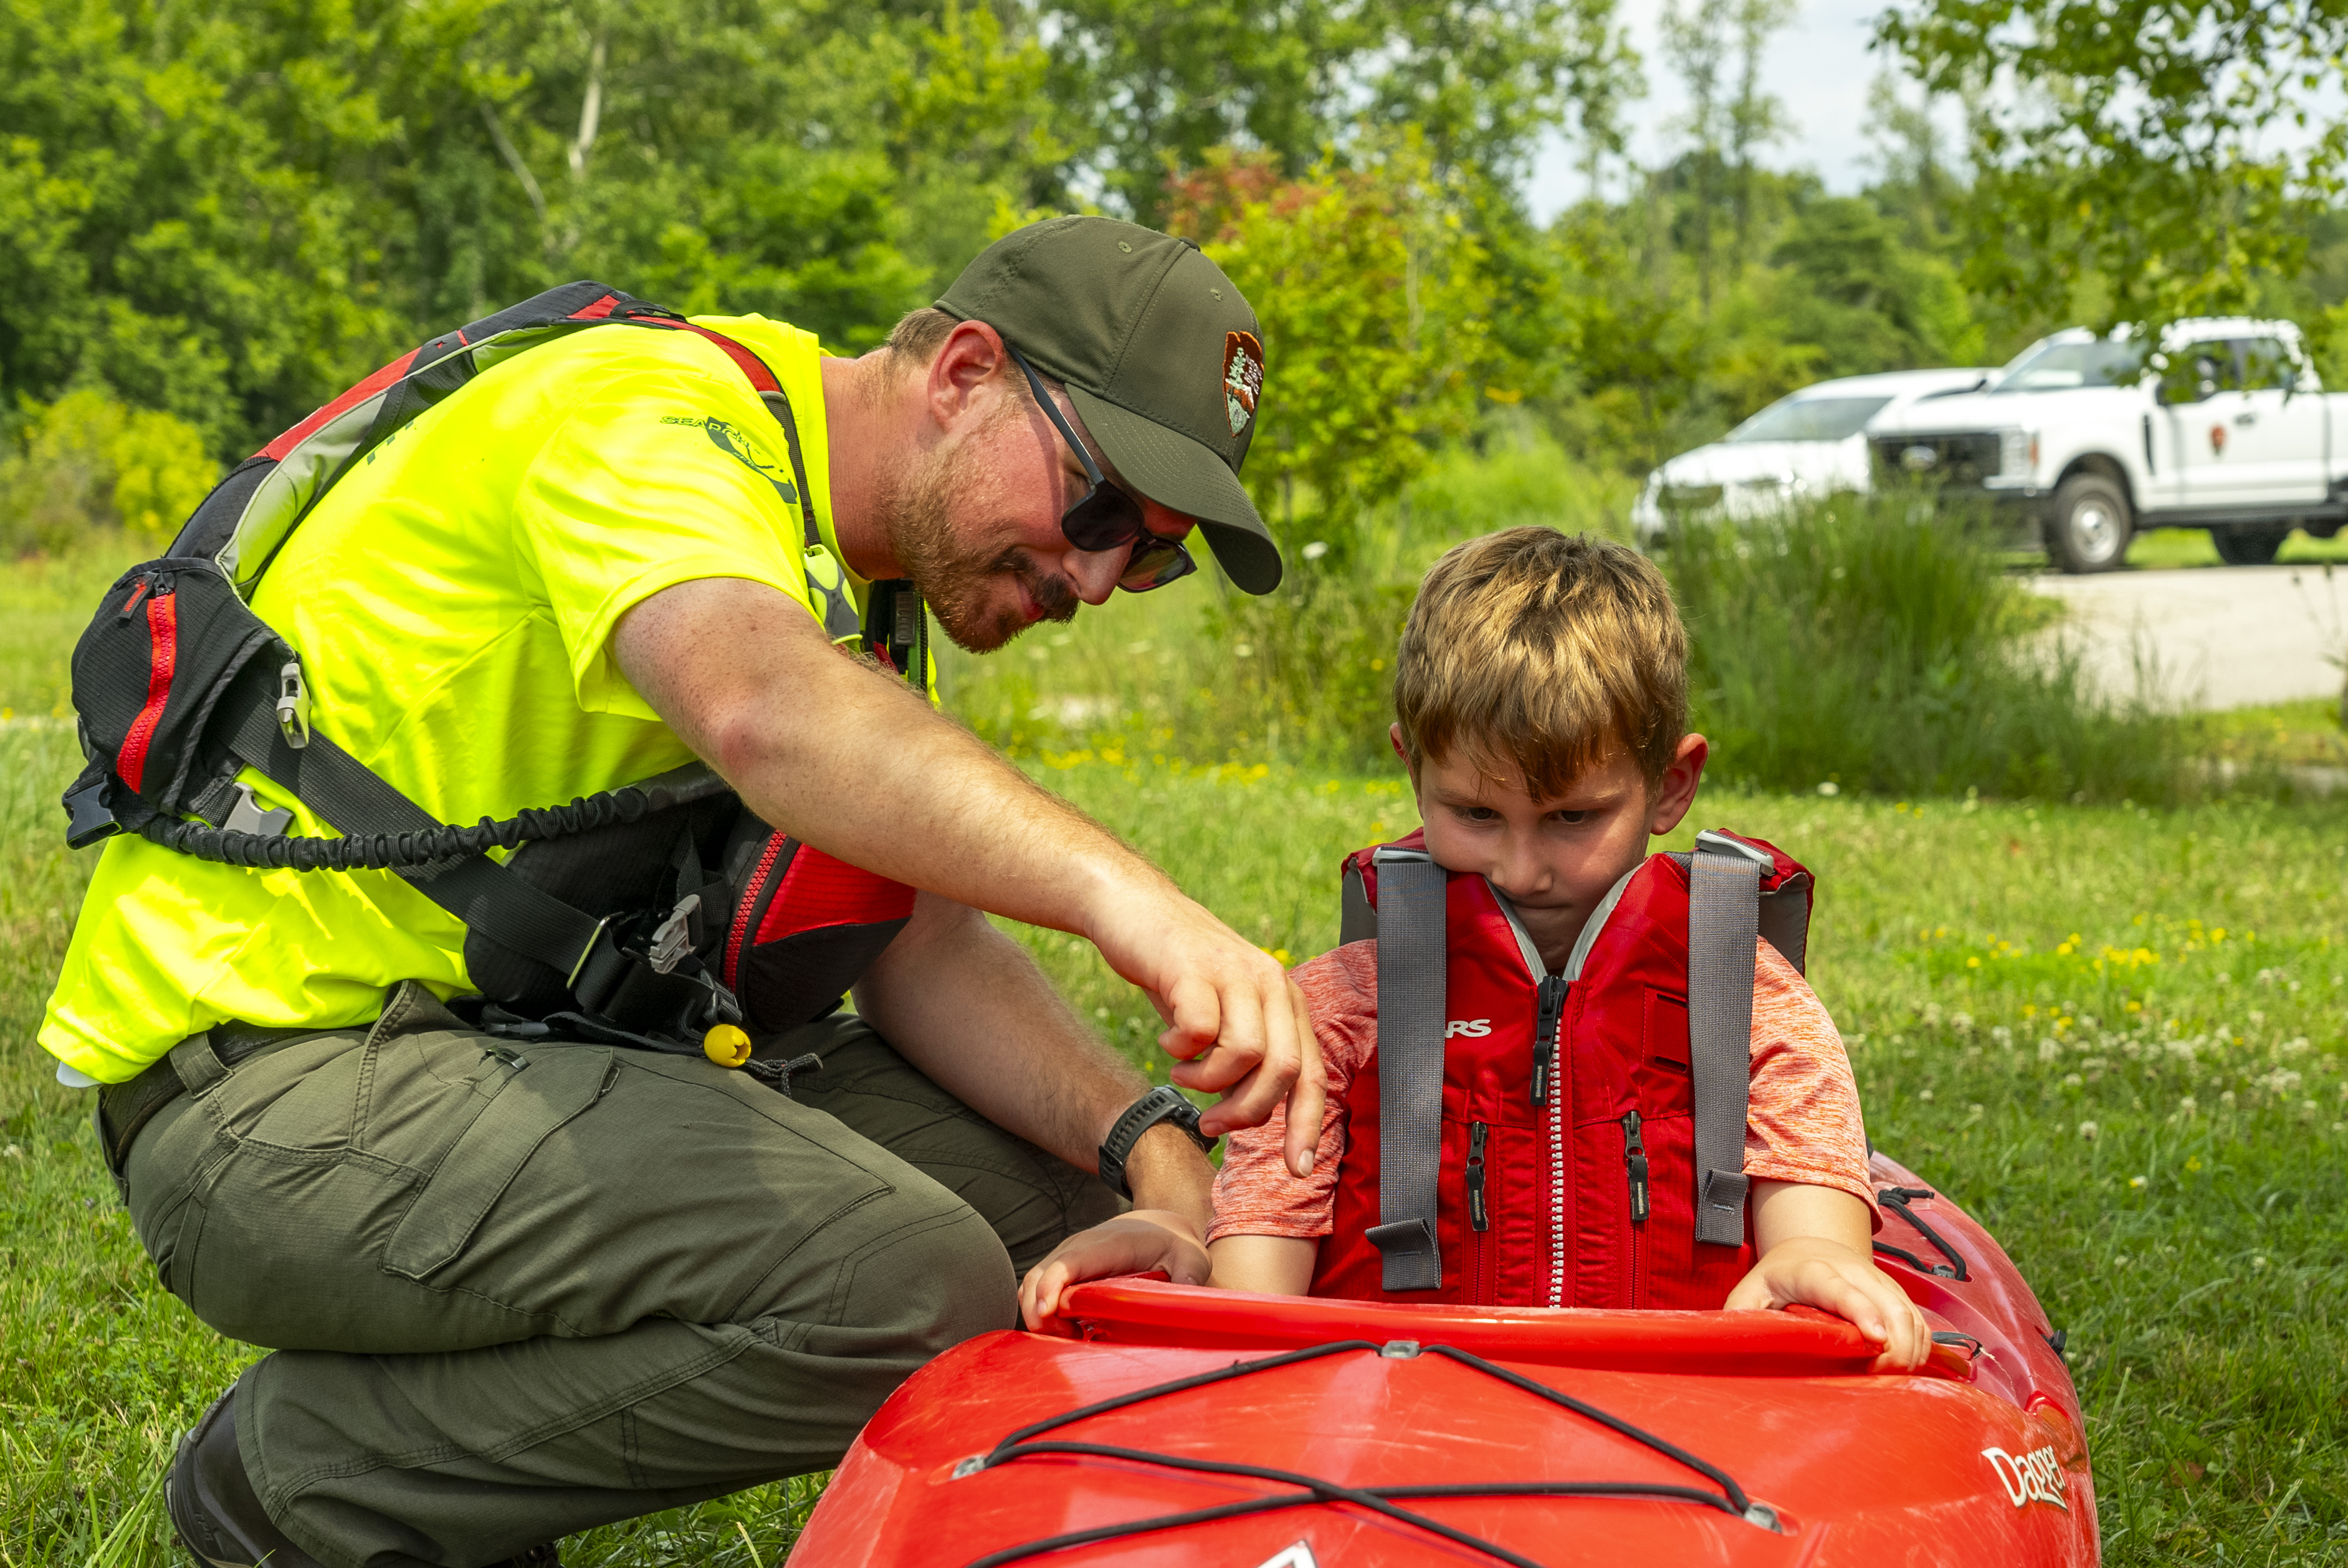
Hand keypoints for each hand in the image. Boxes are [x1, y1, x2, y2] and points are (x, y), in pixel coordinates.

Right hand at [1018, 1211, 1208, 1333]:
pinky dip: (1040, 1314)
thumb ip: (1190, 1274)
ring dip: (1038, 1317)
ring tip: (1071, 1337)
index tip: (1047, 1313)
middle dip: (1039, 1313)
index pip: (1068, 1262)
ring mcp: (1066, 1258)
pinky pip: (1036, 1291)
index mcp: (1107, 1244)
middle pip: (1038, 1277)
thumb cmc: (1172, 1246)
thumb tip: (1187, 1294)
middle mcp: (1078, 1248)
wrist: (1157, 1227)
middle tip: (1069, 1339)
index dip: (1051, 1286)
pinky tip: (1067, 1332)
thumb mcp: (1190, 1257)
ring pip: (1031, 1286)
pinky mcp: (1062, 1271)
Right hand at [1081, 881, 1324, 1178]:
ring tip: (1182, 1074)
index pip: (1311, 1074)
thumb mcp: (1225, 1012)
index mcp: (1285, 1000)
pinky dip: (1181, 1051)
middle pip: (1283, 1070)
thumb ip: (1245, 1058)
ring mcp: (1235, 973)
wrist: (1135, 910)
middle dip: (1247, 1112)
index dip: (1307, 1125)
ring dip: (1209, 1082)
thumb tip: (1250, 1115)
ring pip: (1247, 1055)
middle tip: (1211, 1124)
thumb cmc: (1180, 972)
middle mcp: (1270, 983)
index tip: (1297, 1170)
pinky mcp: (1195, 968)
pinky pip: (1201, 1031)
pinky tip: (1168, 1042)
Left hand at [1725, 1236, 1931, 1370]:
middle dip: (1895, 1346)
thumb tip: (1730, 1346)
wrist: (1808, 1246)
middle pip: (1888, 1305)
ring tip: (1891, 1377)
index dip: (1861, 1312)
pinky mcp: (1895, 1292)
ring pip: (1910, 1314)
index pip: (1841, 1289)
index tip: (1876, 1339)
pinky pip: (1920, 1321)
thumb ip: (1740, 1317)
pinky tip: (1905, 1367)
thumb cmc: (1775, 1278)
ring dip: (1911, 1350)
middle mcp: (1852, 1271)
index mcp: (1812, 1271)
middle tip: (1880, 1379)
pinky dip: (1920, 1347)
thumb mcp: (1749, 1292)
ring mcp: (1878, 1280)